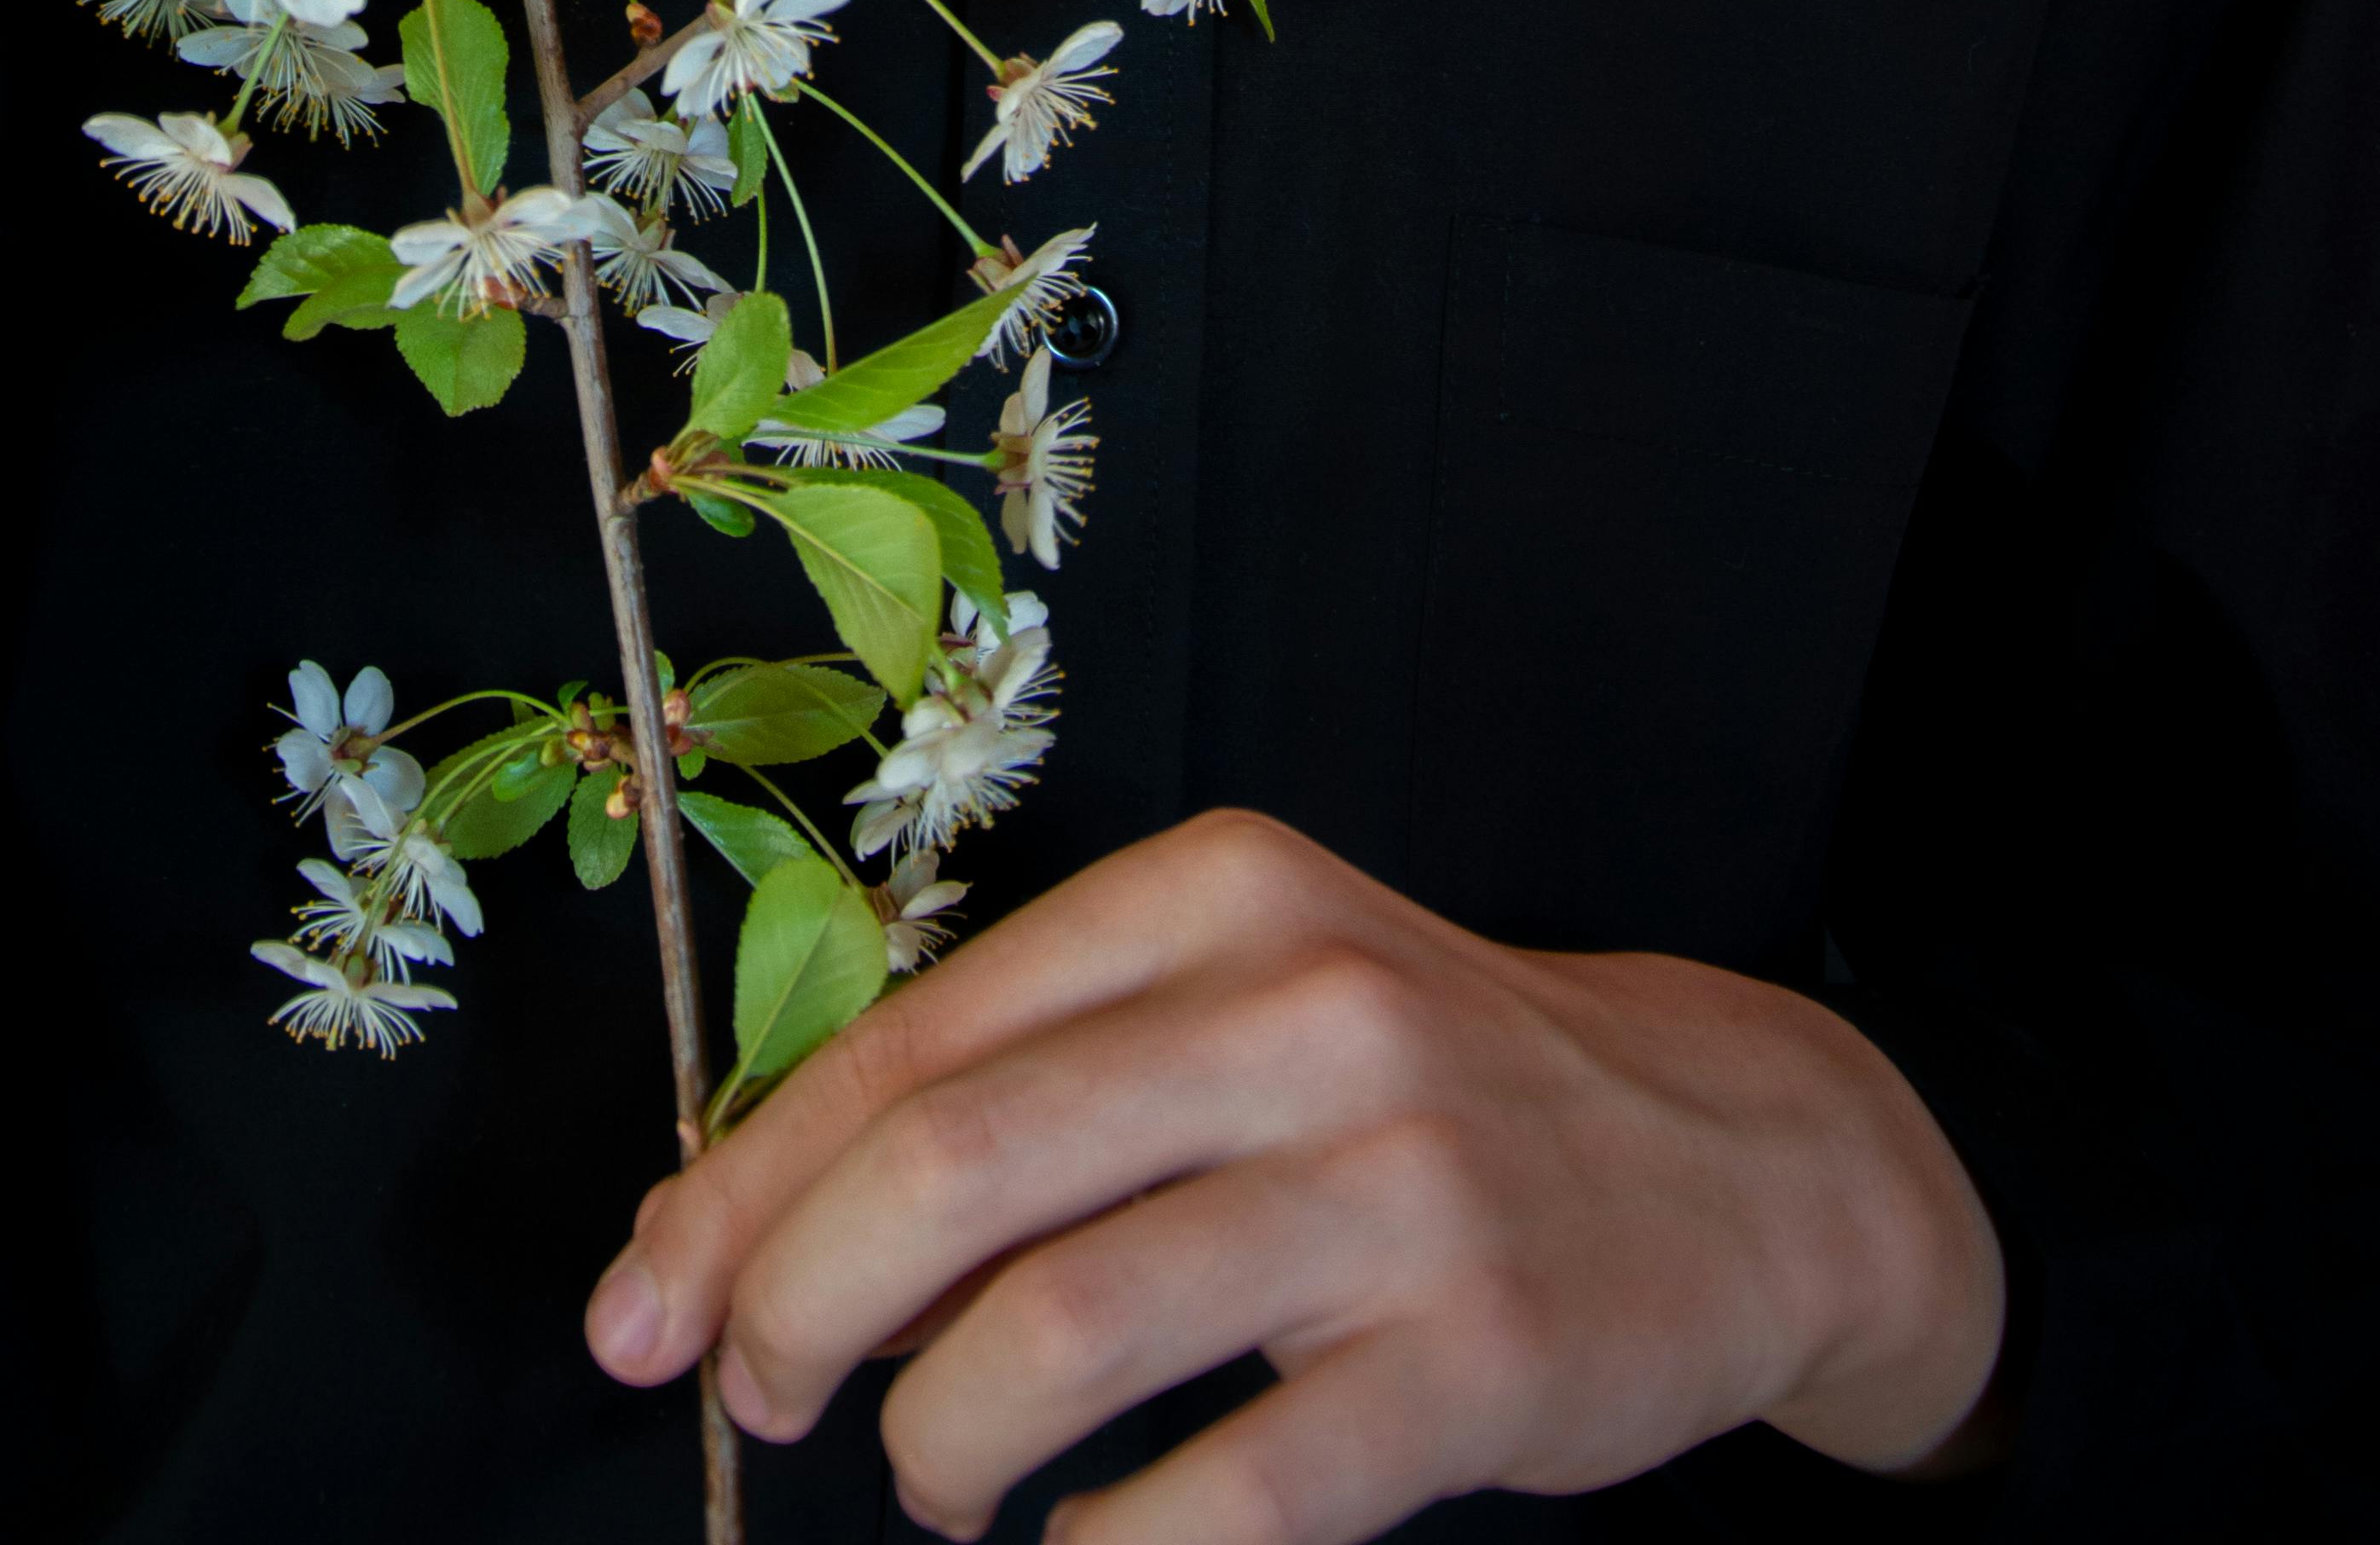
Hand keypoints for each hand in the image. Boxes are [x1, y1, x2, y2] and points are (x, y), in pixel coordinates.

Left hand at [587, 810, 2007, 1540]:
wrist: (1734, 1154)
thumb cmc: (1417, 1091)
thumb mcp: (1237, 1001)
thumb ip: (1023, 1078)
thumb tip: (733, 1222)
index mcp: (1214, 895)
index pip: (914, 1046)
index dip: (744, 1193)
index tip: (645, 1308)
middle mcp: (1300, 1008)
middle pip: (957, 1172)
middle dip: (798, 1311)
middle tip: (764, 1404)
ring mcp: (1398, 1183)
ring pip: (1062, 1332)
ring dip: (940, 1444)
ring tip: (938, 1481)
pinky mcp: (1476, 1357)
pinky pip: (1228, 1492)